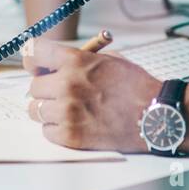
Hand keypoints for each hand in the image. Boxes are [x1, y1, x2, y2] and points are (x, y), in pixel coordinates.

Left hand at [23, 38, 159, 152]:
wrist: (155, 116)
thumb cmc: (135, 86)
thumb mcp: (108, 59)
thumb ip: (78, 59)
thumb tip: (53, 63)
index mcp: (76, 61)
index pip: (33, 53)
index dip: (33, 59)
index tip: (36, 65)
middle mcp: (67, 84)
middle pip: (34, 86)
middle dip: (45, 89)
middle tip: (60, 92)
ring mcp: (67, 112)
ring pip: (36, 110)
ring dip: (48, 110)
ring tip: (67, 109)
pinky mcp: (71, 136)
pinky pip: (46, 131)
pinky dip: (56, 129)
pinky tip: (73, 124)